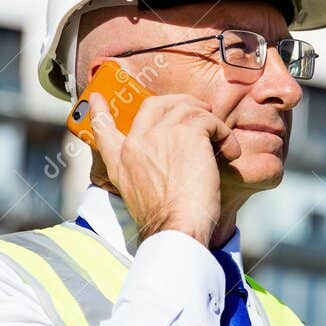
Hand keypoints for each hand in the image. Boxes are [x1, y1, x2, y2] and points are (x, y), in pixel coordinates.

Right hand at [88, 89, 237, 246]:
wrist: (176, 228)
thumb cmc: (166, 221)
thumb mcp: (137, 196)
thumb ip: (141, 174)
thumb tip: (163, 165)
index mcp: (121, 161)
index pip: (103, 129)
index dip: (99, 112)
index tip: (96, 98)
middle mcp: (136, 143)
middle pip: (154, 105)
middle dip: (178, 102)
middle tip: (199, 109)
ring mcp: (160, 134)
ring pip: (186, 110)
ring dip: (209, 122)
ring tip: (221, 140)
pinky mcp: (187, 134)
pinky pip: (209, 122)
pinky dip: (224, 135)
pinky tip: (229, 153)